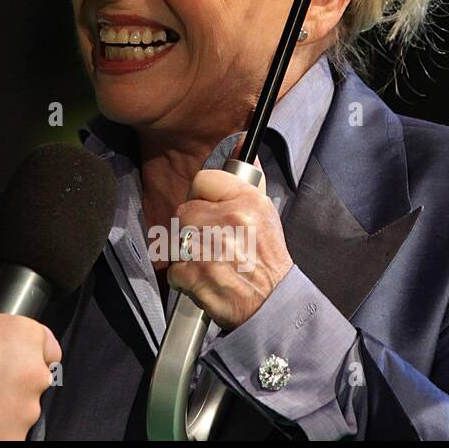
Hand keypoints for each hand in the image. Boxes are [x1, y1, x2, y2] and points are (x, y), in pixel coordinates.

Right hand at [0, 306, 60, 440]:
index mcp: (23, 336)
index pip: (47, 344)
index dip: (27, 349)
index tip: (12, 354)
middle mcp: (33, 374)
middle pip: (33, 377)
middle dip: (12, 380)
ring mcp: (25, 411)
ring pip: (20, 408)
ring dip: (2, 407)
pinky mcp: (13, 439)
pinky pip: (6, 432)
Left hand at [166, 166, 293, 330]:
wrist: (273, 304)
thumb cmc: (268, 260)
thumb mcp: (266, 213)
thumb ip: (248, 179)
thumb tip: (242, 143)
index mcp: (247, 202)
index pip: (203, 180)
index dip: (202, 196)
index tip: (209, 209)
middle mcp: (229, 221)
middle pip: (185, 211)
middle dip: (193, 228)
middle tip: (212, 242)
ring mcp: (210, 249)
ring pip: (177, 239)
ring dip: (188, 252)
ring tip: (210, 261)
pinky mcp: (197, 275)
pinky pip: (174, 269)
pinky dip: (185, 278)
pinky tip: (205, 279)